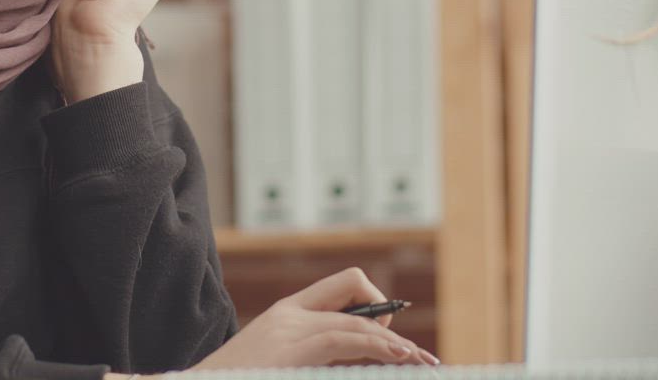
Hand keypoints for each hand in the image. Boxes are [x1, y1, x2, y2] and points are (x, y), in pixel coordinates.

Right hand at [190, 268, 440, 368]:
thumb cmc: (236, 379)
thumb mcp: (278, 362)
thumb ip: (311, 354)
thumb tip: (354, 359)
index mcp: (286, 314)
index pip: (342, 287)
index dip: (374, 304)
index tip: (391, 337)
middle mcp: (289, 314)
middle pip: (353, 289)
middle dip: (389, 317)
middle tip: (417, 356)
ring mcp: (288, 329)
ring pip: (356, 319)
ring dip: (394, 342)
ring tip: (420, 361)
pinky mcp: (289, 348)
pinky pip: (344, 338)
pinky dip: (377, 347)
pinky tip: (395, 357)